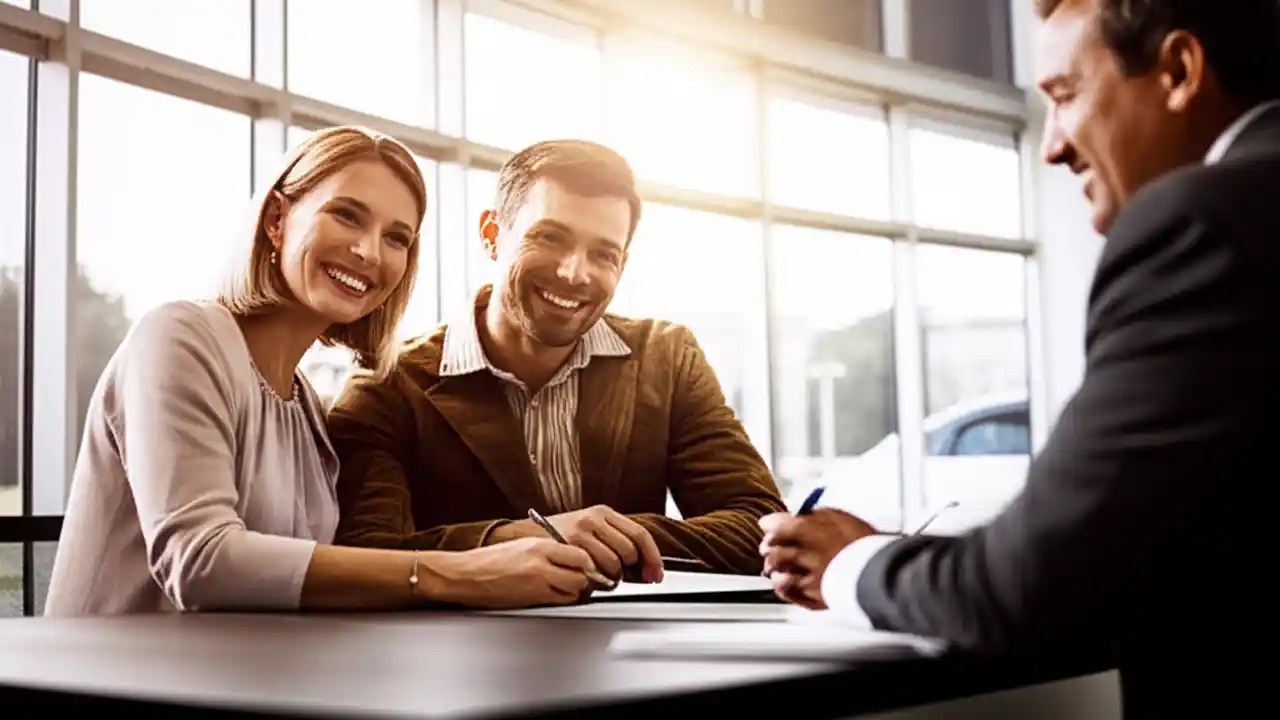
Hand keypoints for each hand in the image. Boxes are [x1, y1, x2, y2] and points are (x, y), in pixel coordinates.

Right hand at [428, 538, 595, 609]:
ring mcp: (537, 582)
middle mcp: (541, 563)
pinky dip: (561, 599)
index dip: (588, 563)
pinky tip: (553, 594)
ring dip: (574, 590)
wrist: (464, 574)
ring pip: (573, 591)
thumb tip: (573, 558)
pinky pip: (558, 601)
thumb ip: (548, 550)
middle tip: (580, 578)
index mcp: (540, 545)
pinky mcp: (531, 599)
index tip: (587, 566)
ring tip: (565, 586)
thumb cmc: (488, 560)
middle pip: (582, 575)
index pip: (581, 555)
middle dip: (584, 579)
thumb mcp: (522, 546)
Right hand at [546, 505, 663, 583]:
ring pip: (613, 563)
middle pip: (629, 550)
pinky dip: (595, 579)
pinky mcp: (568, 546)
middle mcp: (593, 519)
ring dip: (612, 576)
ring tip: (602, 577)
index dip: (653, 557)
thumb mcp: (590, 527)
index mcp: (603, 512)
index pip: (640, 534)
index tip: (657, 573)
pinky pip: (593, 570)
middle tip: (623, 576)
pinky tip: (589, 577)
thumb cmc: (563, 535)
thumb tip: (645, 563)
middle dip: (631, 569)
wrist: (529, 536)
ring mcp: (580, 532)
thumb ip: (615, 538)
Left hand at [758, 509, 877, 609]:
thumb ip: (816, 515)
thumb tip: (801, 513)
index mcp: (806, 529)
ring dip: (774, 569)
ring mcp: (806, 576)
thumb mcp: (840, 517)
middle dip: (768, 548)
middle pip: (771, 550)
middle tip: (769, 548)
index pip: (774, 526)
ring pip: (776, 572)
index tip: (769, 527)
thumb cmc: (863, 543)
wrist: (879, 570)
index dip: (770, 527)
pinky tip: (785, 584)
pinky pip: (788, 593)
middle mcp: (802, 553)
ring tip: (778, 567)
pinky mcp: (813, 596)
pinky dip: (783, 588)